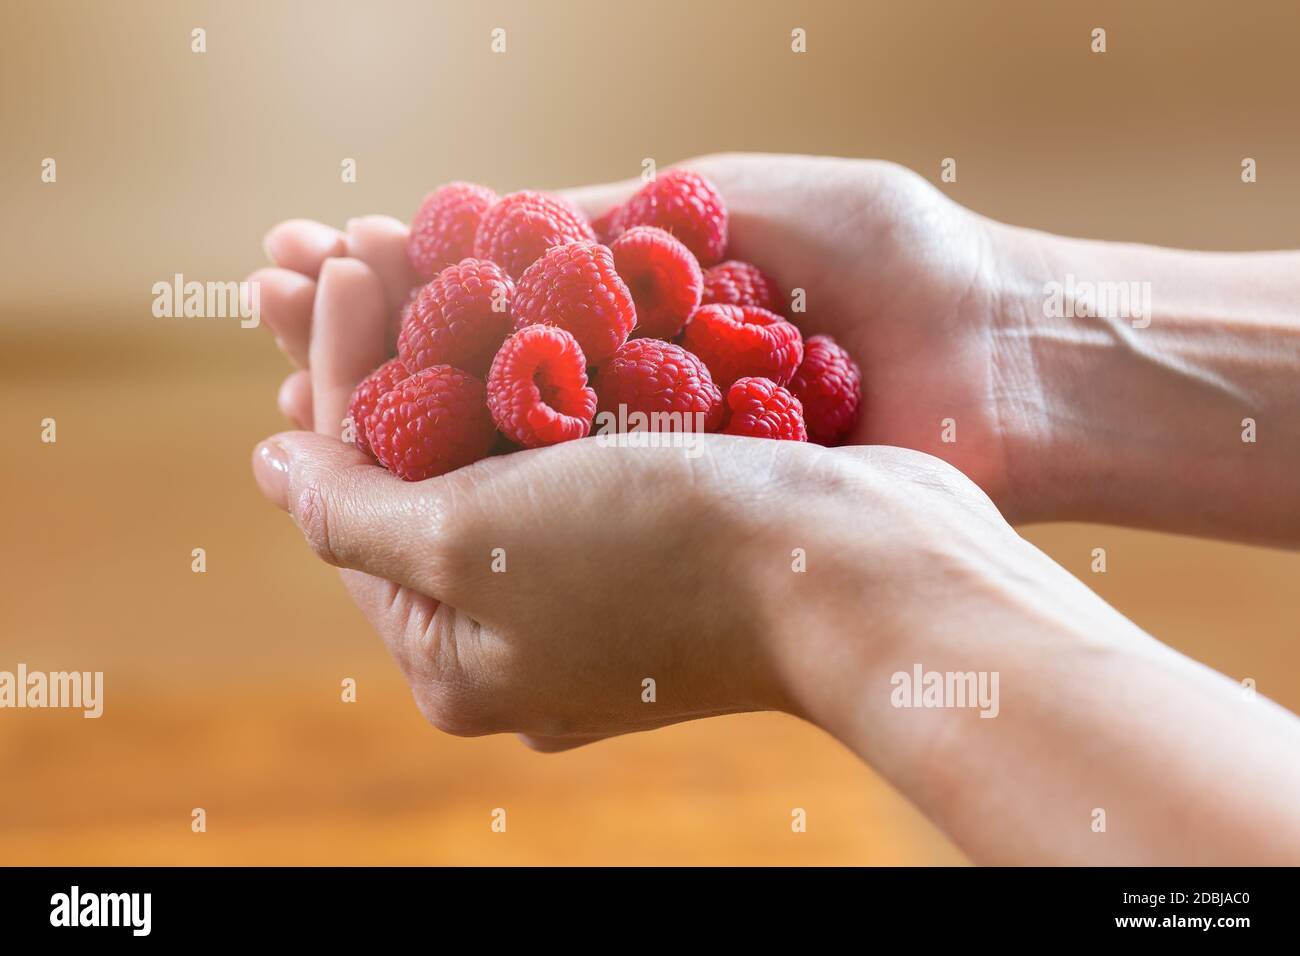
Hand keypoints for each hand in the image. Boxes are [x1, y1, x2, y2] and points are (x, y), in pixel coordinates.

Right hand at [248, 154, 1042, 518]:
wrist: (1007, 364)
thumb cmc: (894, 266)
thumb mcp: (735, 201)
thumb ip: (616, 218)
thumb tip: (486, 217)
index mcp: (641, 295)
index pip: (486, 278)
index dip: (395, 263)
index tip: (307, 249)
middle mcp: (632, 381)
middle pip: (469, 354)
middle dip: (363, 326)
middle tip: (261, 301)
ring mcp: (651, 455)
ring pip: (493, 435)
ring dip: (386, 402)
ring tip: (285, 365)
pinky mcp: (682, 515)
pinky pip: (558, 501)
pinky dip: (468, 479)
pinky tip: (384, 462)